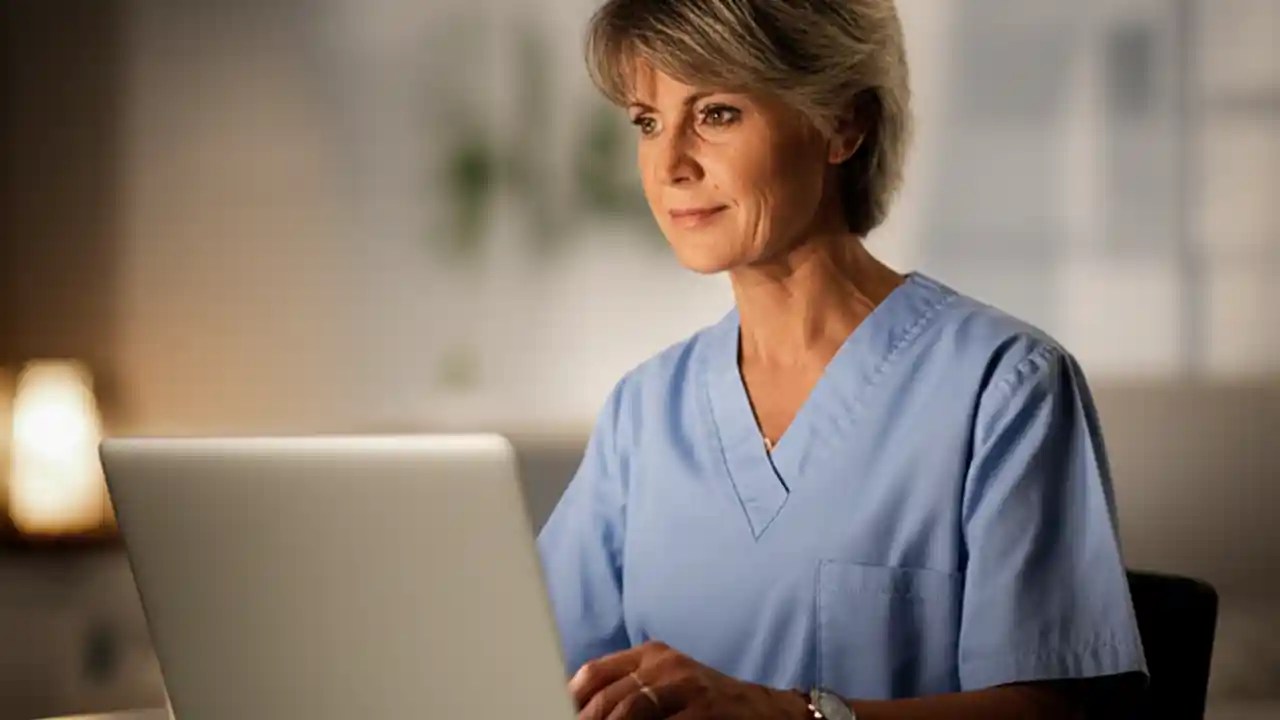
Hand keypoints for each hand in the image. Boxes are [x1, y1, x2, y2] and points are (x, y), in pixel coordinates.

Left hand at [568, 640, 807, 718]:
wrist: (763, 711)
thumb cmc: (705, 704)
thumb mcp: (664, 689)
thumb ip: (626, 693)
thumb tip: (576, 708)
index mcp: (649, 655)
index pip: (594, 672)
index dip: (571, 698)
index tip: (552, 712)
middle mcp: (665, 663)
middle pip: (607, 695)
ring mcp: (686, 684)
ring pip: (629, 711)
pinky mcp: (705, 706)